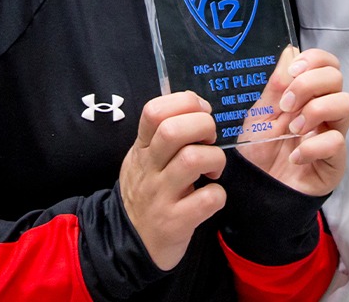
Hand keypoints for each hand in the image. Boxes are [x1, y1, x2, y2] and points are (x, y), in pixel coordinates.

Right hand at [120, 92, 226, 271]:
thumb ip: (162, 135)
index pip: (154, 110)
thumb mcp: (144, 160)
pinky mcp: (175, 223)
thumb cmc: (146, 194)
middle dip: (203, 126)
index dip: (186, 103)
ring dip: (215, 158)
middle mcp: (148, 168)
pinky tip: (212, 197)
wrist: (130, 245)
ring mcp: (160, 196)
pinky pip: (207, 199)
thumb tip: (198, 109)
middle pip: (173, 130)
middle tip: (210, 140)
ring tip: (214, 170)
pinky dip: (218, 195)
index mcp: (142, 148)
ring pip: (192, 159)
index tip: (202, 113)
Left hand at [235, 47, 348, 197]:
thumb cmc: (258, 150)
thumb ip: (275, 86)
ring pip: (346, 103)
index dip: (314, 60)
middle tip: (286, 106)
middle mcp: (324, 110)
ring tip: (293, 130)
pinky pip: (337, 141)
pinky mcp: (336, 160)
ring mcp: (333, 133)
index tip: (292, 72)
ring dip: (316, 110)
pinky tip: (295, 156)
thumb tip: (291, 52)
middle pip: (337, 77)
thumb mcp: (259, 114)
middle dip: (309, 84)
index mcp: (307, 94)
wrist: (256, 189)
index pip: (327, 64)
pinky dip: (312, 146)